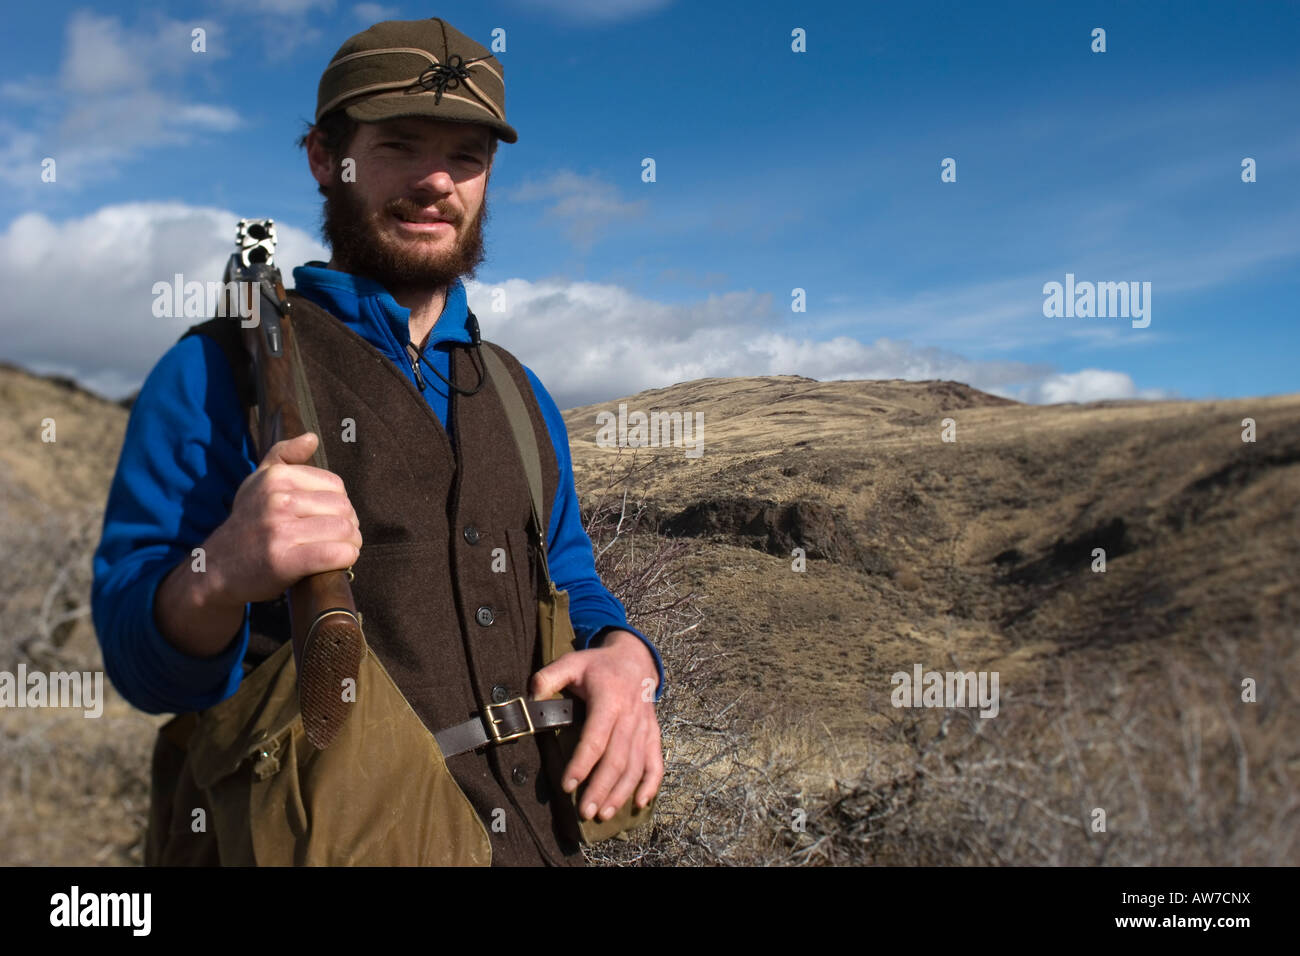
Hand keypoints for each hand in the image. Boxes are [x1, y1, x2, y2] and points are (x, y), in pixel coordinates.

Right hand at [204, 431, 361, 604]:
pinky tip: (338, 562)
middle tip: (339, 538)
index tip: (330, 518)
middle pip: (343, 508)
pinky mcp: (283, 561)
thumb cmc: (247, 524)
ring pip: (344, 531)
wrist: (214, 568)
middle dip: (349, 525)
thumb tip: (312, 437)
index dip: (341, 504)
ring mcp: (279, 530)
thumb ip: (284, 455)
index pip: (336, 485)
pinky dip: (345, 559)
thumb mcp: (257, 482)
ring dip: (351, 544)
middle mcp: (277, 500)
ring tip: (340, 550)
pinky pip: (335, 555)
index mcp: (275, 477)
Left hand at [530, 629, 662, 819]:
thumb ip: (549, 676)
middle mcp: (630, 717)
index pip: (596, 738)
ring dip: (621, 793)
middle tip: (585, 811)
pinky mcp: (652, 734)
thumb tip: (532, 697)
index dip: (582, 764)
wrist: (635, 659)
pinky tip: (640, 803)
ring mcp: (644, 728)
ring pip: (636, 766)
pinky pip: (656, 762)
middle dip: (601, 788)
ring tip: (604, 813)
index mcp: (609, 700)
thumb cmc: (598, 666)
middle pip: (617, 759)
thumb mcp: (572, 662)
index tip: (567, 785)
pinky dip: (651, 784)